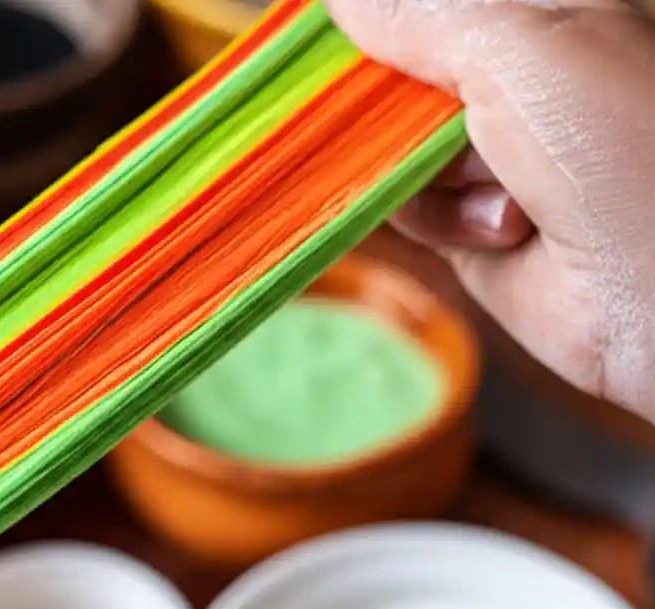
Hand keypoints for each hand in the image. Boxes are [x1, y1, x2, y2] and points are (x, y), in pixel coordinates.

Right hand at [326, 0, 654, 422]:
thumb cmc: (632, 153)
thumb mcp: (526, 52)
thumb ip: (424, 15)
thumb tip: (341, 1)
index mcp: (554, 14)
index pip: (436, 5)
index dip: (385, 20)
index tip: (340, 33)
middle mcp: (525, 79)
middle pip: (404, 68)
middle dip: (392, 95)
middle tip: (415, 114)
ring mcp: (500, 154)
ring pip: (393, 141)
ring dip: (426, 169)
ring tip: (496, 187)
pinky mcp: (478, 226)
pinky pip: (409, 205)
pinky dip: (437, 218)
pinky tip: (500, 229)